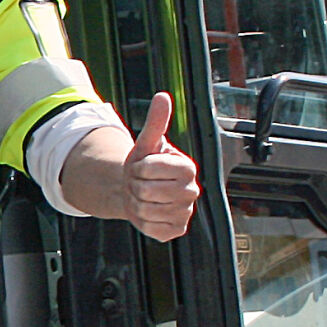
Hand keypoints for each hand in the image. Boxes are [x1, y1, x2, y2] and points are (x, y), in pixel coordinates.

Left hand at [59, 92, 201, 240]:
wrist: (138, 189)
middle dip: (134, 185)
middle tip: (140, 182)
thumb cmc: (144, 164)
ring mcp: (185, 212)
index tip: (142, 166)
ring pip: (145, 210)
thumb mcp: (147, 142)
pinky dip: (140, 220)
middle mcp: (192, 191)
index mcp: (187, 167)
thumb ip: (156, 122)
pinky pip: (149, 227)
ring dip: (135, 203)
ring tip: (142, 196)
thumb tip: (163, 96)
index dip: (138, 167)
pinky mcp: (176, 230)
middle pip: (146, 191)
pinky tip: (147, 212)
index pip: (151, 168)